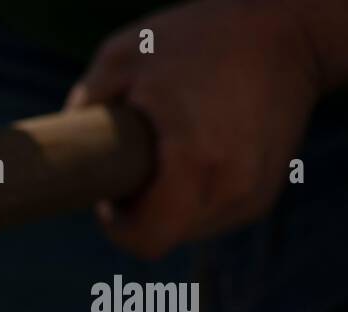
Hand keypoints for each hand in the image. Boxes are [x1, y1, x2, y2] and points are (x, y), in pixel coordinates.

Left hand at [66, 0, 322, 258]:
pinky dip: (195, 198)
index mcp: (194, 163)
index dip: (117, 225)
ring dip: (168, 206)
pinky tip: (196, 157)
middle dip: (140, 212)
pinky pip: (212, 216)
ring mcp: (252, 195)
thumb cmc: (203, 39)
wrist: (291, 33)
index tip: (112, 194)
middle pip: (163, 235)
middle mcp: (230, 189)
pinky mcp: (264, 194)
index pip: (145, 240)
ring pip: (187, 230)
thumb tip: (59, 145)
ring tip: (169, 156)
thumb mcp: (124, 57)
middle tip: (136, 167)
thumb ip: (84, 104)